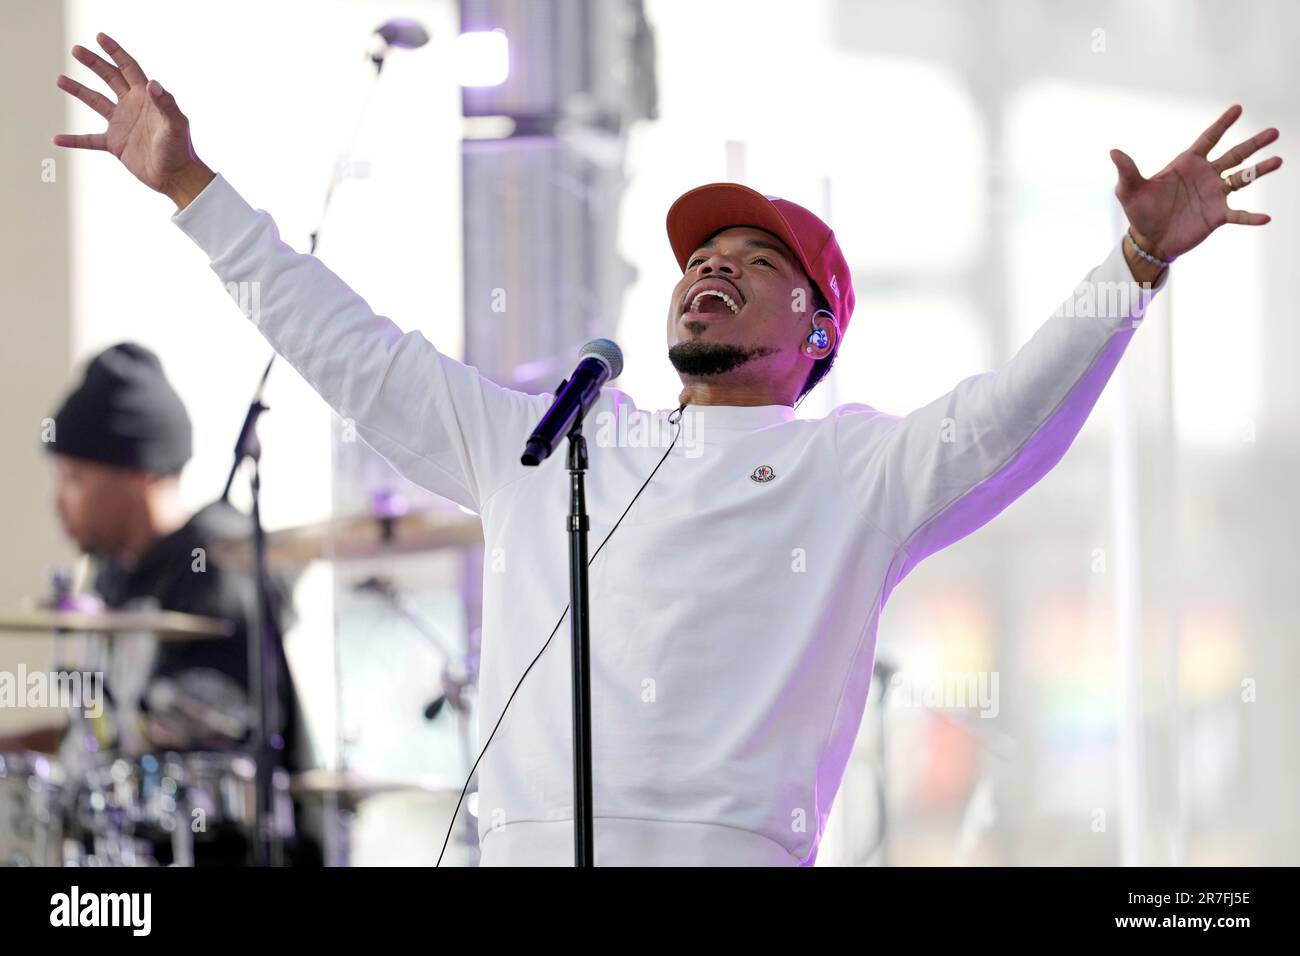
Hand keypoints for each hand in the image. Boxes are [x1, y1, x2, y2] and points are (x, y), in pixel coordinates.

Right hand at [53, 33, 213, 209]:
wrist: (177, 177)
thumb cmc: (180, 150)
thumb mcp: (175, 125)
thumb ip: (165, 104)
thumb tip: (153, 83)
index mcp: (146, 98)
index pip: (128, 68)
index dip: (115, 51)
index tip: (99, 37)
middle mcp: (132, 106)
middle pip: (109, 78)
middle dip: (94, 62)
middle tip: (76, 49)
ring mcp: (122, 124)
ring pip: (95, 102)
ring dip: (78, 90)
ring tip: (60, 79)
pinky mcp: (116, 144)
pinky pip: (89, 140)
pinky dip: (74, 139)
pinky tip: (58, 139)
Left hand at [1110, 104, 1281, 261]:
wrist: (1149, 240)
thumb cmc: (1139, 212)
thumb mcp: (1129, 191)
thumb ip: (1126, 171)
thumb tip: (1112, 152)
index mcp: (1187, 164)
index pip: (1208, 139)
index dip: (1222, 124)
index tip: (1238, 108)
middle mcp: (1206, 176)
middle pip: (1235, 155)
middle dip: (1254, 144)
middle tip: (1274, 132)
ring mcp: (1214, 196)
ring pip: (1243, 179)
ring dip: (1260, 171)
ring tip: (1278, 160)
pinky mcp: (1217, 216)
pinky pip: (1239, 215)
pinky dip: (1251, 217)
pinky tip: (1266, 218)